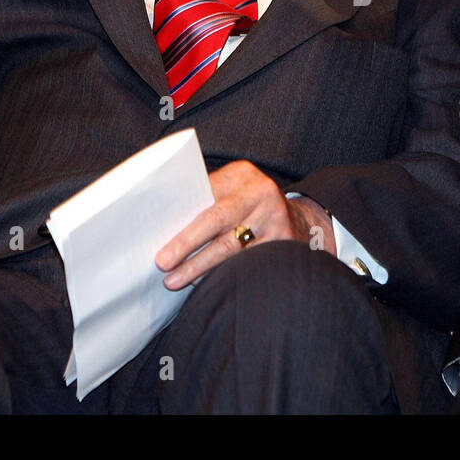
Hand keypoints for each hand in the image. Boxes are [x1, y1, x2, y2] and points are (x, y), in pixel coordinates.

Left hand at [155, 160, 334, 289]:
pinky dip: (222, 274)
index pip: (205, 193)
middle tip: (163, 262)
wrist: (301, 222)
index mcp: (241, 174)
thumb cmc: (250, 208)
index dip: (181, 215)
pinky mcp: (284, 242)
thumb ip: (207, 199)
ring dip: (199, 266)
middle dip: (187, 242)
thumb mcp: (234, 192)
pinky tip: (205, 284)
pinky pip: (246, 262)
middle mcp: (261, 191)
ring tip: (175, 279)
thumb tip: (164, 224)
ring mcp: (275, 217)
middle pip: (217, 218)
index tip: (158, 235)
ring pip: (231, 247)